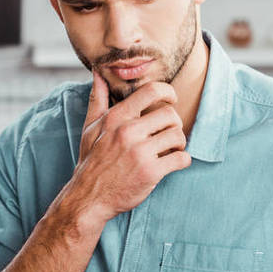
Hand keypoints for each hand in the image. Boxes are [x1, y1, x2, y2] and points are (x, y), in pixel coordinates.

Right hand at [71, 74, 191, 223]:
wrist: (89, 197)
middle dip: (174, 124)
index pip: (151, 91)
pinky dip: (183, 161)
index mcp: (117, 118)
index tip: (171, 99)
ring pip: (178, 136)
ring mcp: (140, 153)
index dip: (168, 92)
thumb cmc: (91, 161)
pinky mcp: (151, 172)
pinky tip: (173, 163)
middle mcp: (128, 132)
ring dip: (179, 144)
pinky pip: (182, 159)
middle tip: (168, 134)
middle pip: (170, 115)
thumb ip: (98, 99)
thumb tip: (98, 74)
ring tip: (171, 150)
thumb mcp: (90, 128)